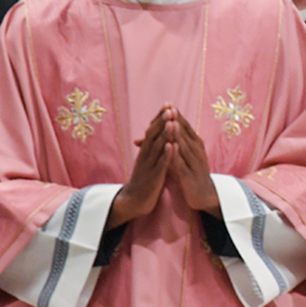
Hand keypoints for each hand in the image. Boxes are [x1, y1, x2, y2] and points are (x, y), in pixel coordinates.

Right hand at [108, 106, 172, 228]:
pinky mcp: (153, 177)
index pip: (153, 131)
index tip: (168, 104)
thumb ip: (152, 148)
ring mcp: (149, 166)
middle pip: (154, 135)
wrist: (133, 201)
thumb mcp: (147, 161)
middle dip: (162, 121)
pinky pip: (160, 164)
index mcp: (146, 152)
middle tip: (169, 107)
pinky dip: (166, 154)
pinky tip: (171, 145)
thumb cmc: (144, 180)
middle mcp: (146, 156)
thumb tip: (156, 134)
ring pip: (157, 147)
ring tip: (172, 121)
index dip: (160, 118)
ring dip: (165, 133)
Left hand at [166, 109, 219, 216]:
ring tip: (171, 122)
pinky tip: (171, 149)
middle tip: (169, 107)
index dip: (175, 115)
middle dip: (176, 120)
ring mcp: (195, 163)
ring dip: (178, 134)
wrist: (204, 195)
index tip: (167, 104)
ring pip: (185, 146)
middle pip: (185, 133)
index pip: (184, 126)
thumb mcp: (177, 156)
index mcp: (194, 144)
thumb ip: (165, 144)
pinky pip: (182, 164)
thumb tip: (143, 135)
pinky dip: (177, 155)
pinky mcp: (190, 176)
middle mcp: (197, 150)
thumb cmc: (188, 173)